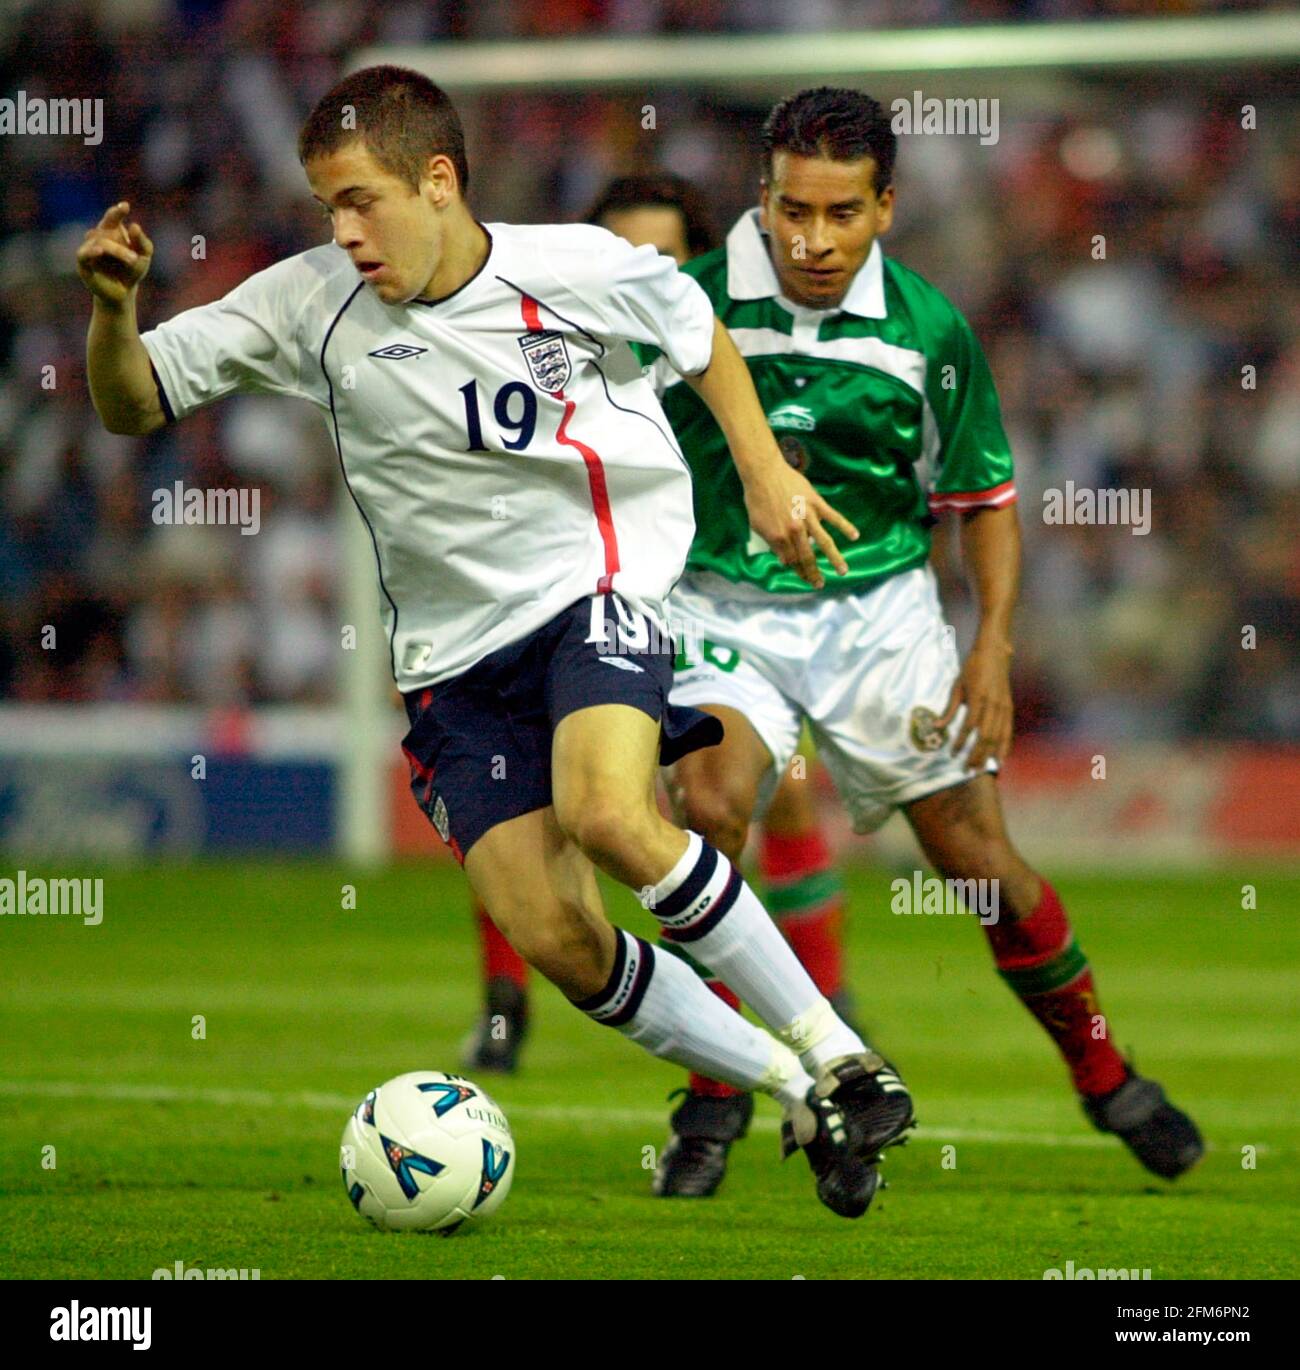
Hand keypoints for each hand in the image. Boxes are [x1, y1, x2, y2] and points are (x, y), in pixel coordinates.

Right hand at [77, 202, 152, 306]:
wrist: (124, 293)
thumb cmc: (132, 271)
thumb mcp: (144, 256)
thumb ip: (142, 242)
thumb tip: (134, 226)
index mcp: (111, 232)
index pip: (112, 218)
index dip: (116, 212)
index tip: (125, 206)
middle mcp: (97, 237)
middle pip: (107, 231)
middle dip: (123, 245)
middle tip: (136, 258)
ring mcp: (89, 249)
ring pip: (100, 243)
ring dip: (118, 251)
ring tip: (133, 261)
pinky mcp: (83, 264)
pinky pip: (83, 254)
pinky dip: (91, 251)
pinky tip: (100, 251)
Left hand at [743, 462, 857, 588]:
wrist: (764, 473)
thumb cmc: (757, 499)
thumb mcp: (757, 526)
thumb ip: (771, 543)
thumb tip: (783, 559)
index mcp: (778, 538)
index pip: (791, 561)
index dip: (798, 572)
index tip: (805, 579)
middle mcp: (794, 531)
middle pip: (807, 557)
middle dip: (814, 574)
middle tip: (821, 584)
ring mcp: (807, 517)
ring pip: (824, 542)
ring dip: (835, 559)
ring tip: (843, 572)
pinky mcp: (816, 503)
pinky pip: (833, 517)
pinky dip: (845, 526)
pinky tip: (855, 536)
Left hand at [937, 637, 1013, 769]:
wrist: (994, 653)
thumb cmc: (972, 668)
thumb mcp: (957, 685)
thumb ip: (949, 708)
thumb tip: (937, 726)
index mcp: (978, 698)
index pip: (968, 727)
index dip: (960, 742)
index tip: (952, 755)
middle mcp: (993, 705)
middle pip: (985, 737)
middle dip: (975, 755)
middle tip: (967, 770)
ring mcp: (1003, 707)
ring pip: (997, 737)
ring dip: (988, 755)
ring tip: (981, 769)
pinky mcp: (1009, 708)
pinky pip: (1008, 731)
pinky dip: (1004, 746)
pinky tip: (999, 758)